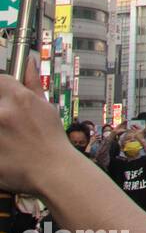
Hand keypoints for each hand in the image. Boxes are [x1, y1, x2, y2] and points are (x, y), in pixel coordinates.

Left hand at [0, 55, 71, 196]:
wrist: (52, 171)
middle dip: (0, 109)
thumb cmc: (50, 139)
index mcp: (18, 98)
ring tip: (7, 135)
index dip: (0, 88)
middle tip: (6, 121)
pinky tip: (5, 146)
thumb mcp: (45, 106)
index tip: (3, 98)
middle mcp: (3, 113)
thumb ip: (32, 83)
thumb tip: (29, 62)